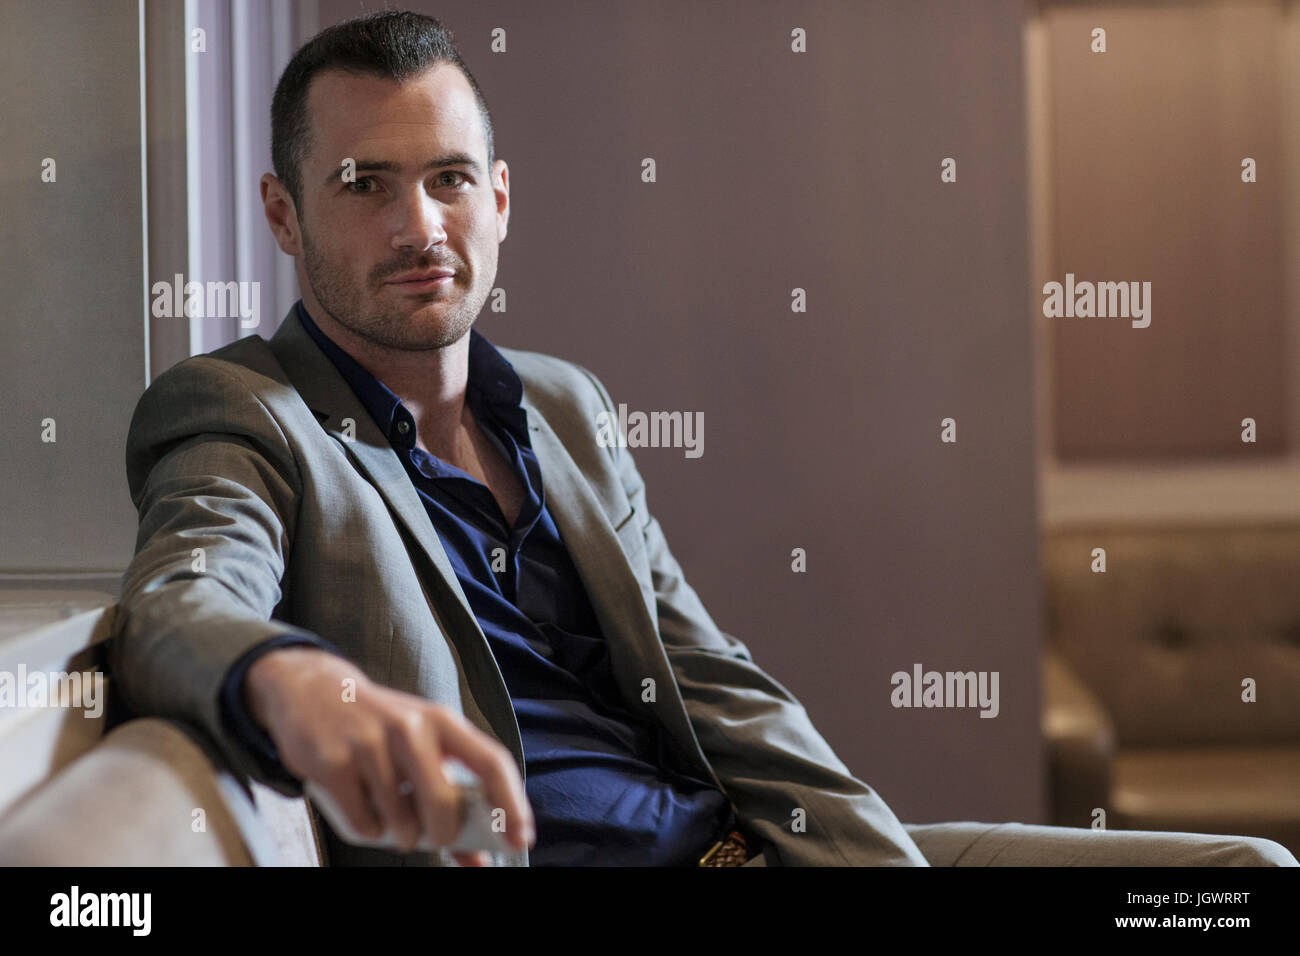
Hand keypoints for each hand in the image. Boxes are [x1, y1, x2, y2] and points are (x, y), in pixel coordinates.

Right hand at [244, 647, 533, 864]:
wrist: (311, 689)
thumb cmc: (379, 727)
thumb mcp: (421, 746)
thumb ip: (452, 797)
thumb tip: (478, 858)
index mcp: (441, 721)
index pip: (491, 761)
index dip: (512, 803)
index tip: (521, 838)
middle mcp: (410, 727)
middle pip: (444, 804)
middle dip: (443, 834)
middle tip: (433, 836)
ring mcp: (370, 743)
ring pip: (401, 823)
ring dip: (399, 834)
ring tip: (388, 812)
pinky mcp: (334, 763)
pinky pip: (364, 825)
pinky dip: (367, 829)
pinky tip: (360, 804)